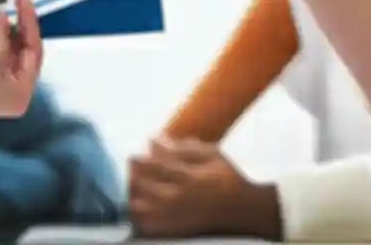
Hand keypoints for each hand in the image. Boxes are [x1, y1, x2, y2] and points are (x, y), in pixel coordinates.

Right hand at [0, 0, 42, 120]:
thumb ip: (3, 30)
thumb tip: (4, 19)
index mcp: (20, 92)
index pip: (34, 51)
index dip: (30, 23)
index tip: (25, 3)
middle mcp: (8, 88)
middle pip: (19, 46)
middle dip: (15, 21)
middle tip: (16, 0)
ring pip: (1, 43)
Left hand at [128, 137, 280, 239]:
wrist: (241, 210)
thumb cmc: (227, 177)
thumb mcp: (211, 154)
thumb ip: (183, 147)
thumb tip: (154, 140)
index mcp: (188, 176)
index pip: (155, 166)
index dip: (139, 160)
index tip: (133, 155)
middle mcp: (179, 197)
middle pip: (144, 186)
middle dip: (131, 176)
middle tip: (128, 169)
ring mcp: (176, 216)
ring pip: (141, 207)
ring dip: (132, 195)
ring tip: (132, 187)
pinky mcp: (175, 229)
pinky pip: (148, 225)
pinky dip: (139, 215)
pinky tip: (139, 205)